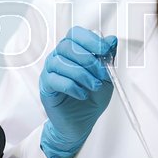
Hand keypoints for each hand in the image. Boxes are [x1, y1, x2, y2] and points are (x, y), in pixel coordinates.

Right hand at [39, 26, 117, 157]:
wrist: (80, 122)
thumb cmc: (91, 97)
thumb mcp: (106, 76)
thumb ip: (107, 58)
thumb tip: (112, 39)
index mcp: (72, 51)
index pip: (76, 34)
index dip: (90, 39)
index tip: (106, 50)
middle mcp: (58, 57)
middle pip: (67, 46)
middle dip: (88, 60)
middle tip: (102, 74)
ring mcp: (49, 71)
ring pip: (61, 62)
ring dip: (82, 74)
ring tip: (94, 87)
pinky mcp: (45, 87)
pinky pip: (55, 80)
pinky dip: (72, 87)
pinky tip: (82, 94)